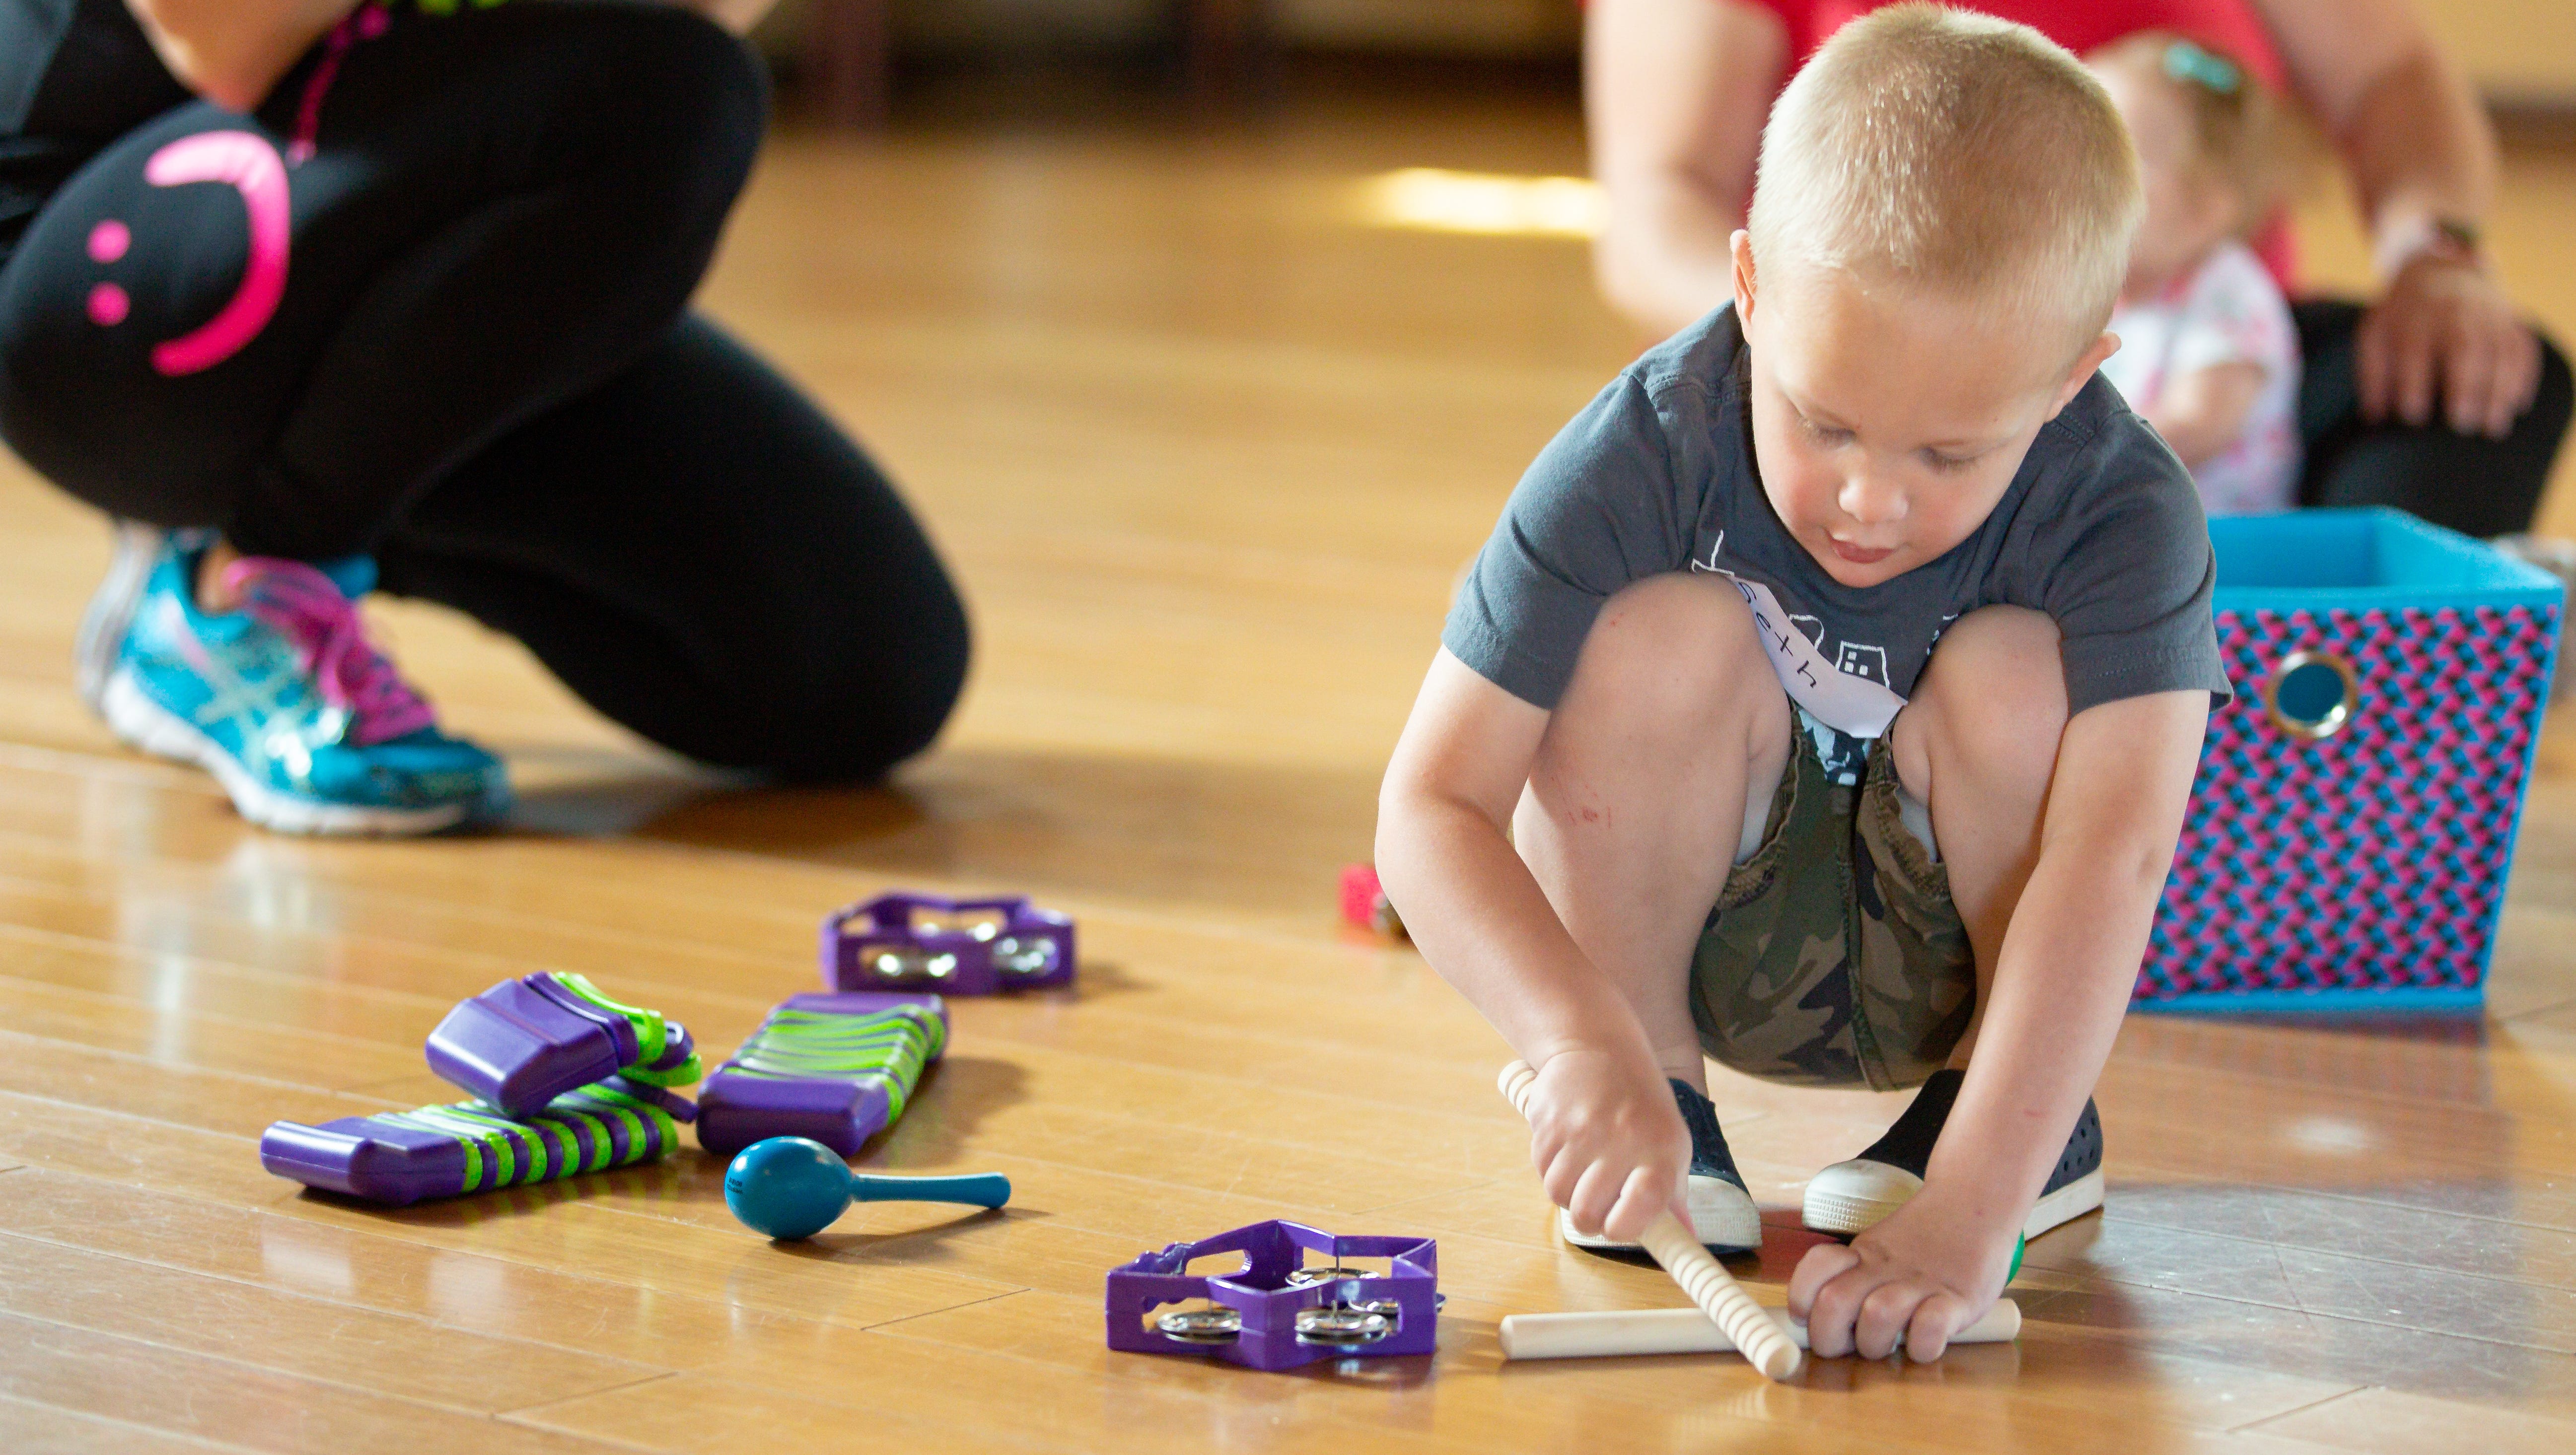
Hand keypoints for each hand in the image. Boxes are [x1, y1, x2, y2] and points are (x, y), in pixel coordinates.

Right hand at [1524, 1046, 1688, 1243]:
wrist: (1597, 1048)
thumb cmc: (1642, 1104)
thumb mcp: (1670, 1141)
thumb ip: (1672, 1193)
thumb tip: (1685, 1236)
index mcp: (1661, 1147)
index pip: (1644, 1206)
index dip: (1625, 1229)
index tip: (1621, 1226)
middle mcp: (1622, 1138)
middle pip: (1588, 1212)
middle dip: (1590, 1220)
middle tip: (1598, 1206)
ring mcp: (1581, 1129)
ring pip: (1559, 1194)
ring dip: (1568, 1194)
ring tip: (1582, 1174)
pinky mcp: (1548, 1121)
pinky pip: (1541, 1169)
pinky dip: (1551, 1169)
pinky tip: (1567, 1151)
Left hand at [1787, 1189, 2013, 1360]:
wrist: (1975, 1203)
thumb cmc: (1925, 1238)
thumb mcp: (1881, 1248)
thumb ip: (1855, 1276)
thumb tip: (1817, 1319)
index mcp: (1862, 1254)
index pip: (1815, 1267)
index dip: (1801, 1297)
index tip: (1808, 1317)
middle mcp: (1884, 1267)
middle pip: (1834, 1302)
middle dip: (1829, 1339)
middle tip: (1847, 1346)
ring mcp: (1922, 1282)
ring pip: (1877, 1316)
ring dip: (1875, 1344)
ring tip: (1889, 1344)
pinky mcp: (1959, 1299)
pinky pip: (1930, 1329)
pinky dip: (1922, 1347)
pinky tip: (1925, 1343)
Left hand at [2357, 256, 2541, 437]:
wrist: (2441, 272)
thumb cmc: (2402, 317)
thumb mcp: (2376, 336)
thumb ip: (2373, 376)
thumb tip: (2374, 418)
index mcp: (2414, 317)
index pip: (2413, 350)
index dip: (2413, 383)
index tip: (2413, 416)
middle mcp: (2455, 312)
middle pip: (2465, 347)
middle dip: (2466, 386)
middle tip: (2462, 424)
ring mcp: (2488, 314)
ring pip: (2500, 350)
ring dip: (2499, 389)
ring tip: (2492, 427)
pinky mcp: (2511, 321)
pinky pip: (2523, 347)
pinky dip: (2523, 376)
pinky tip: (2516, 405)